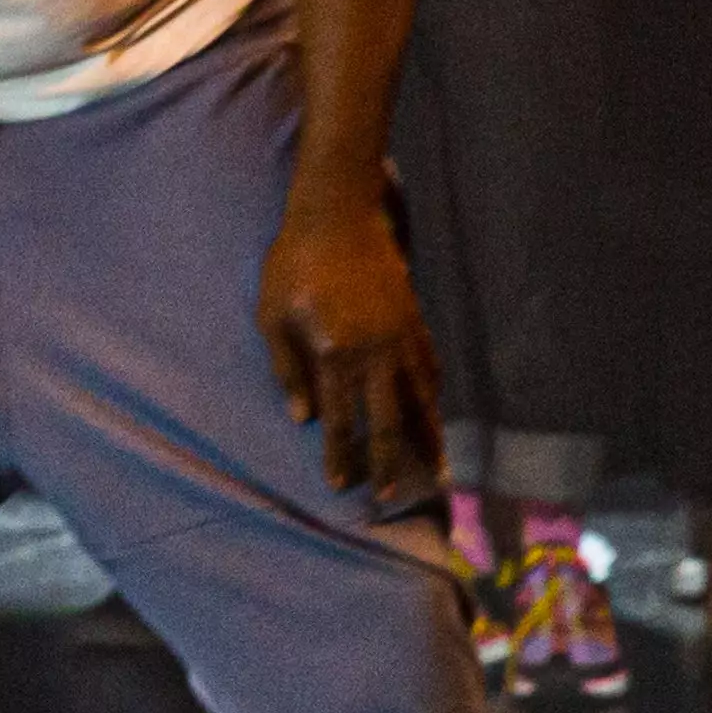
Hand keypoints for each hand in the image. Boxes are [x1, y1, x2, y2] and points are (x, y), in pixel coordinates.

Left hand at [260, 183, 447, 505]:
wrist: (338, 215)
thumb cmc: (293, 264)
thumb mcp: (271, 315)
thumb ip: (287, 369)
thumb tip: (302, 418)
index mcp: (335, 353)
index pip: (340, 419)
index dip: (341, 455)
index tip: (341, 485)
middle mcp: (376, 353)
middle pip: (387, 419)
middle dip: (389, 462)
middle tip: (393, 497)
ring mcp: (402, 337)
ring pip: (421, 398)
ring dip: (428, 436)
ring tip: (437, 470)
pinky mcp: (417, 321)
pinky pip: (431, 368)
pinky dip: (436, 396)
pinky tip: (439, 415)